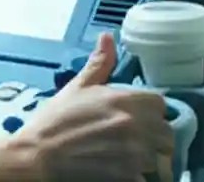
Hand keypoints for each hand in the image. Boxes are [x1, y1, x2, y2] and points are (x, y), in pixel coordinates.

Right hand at [13, 32, 175, 180]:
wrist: (38, 155)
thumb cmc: (54, 121)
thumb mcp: (76, 88)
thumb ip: (99, 64)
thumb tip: (108, 36)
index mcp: (124, 100)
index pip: (160, 105)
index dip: (149, 112)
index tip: (136, 119)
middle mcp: (134, 125)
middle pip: (166, 134)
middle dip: (153, 139)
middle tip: (133, 143)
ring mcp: (134, 153)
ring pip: (161, 159)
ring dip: (151, 161)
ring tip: (132, 161)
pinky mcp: (129, 176)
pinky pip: (149, 178)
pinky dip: (141, 177)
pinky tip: (127, 173)